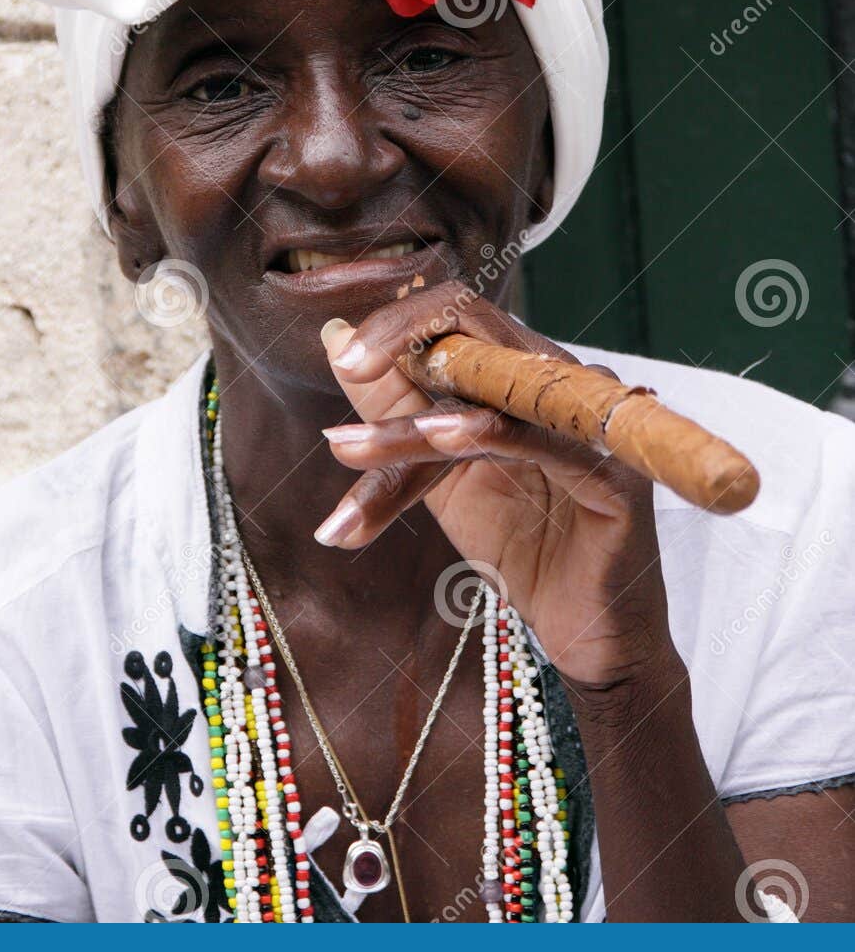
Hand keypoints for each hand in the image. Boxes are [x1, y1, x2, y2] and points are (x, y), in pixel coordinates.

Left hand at [316, 281, 677, 691]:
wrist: (588, 637)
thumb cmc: (523, 548)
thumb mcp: (437, 476)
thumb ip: (395, 411)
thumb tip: (337, 337)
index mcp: (522, 374)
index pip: (458, 314)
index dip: (397, 323)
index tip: (343, 356)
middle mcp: (560, 381)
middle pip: (473, 331)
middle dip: (400, 344)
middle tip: (346, 369)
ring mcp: (591, 419)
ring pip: (490, 393)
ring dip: (412, 424)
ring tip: (350, 447)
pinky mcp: (614, 469)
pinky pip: (541, 438)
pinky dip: (487, 432)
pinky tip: (441, 436)